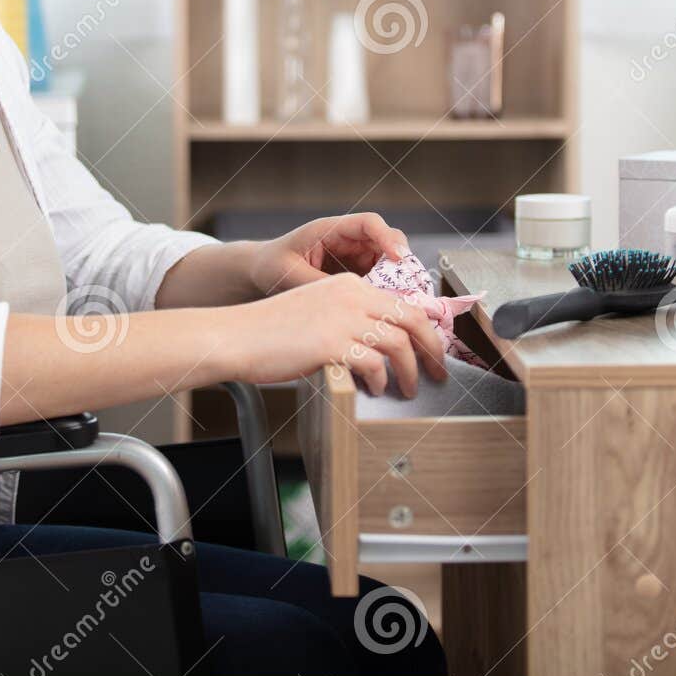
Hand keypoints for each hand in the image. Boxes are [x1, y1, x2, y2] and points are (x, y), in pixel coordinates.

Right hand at [222, 272, 446, 397]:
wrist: (237, 335)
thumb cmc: (272, 330)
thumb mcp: (317, 310)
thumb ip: (349, 317)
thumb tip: (384, 341)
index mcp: (349, 285)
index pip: (404, 303)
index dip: (426, 328)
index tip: (433, 348)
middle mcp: (351, 295)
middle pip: (412, 320)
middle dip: (431, 350)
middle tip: (438, 371)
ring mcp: (343, 318)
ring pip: (398, 344)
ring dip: (409, 371)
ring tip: (407, 388)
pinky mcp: (332, 344)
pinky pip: (373, 364)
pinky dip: (380, 381)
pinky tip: (375, 389)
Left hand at [248, 212, 409, 296]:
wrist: (263, 273)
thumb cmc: (273, 266)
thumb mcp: (291, 276)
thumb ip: (320, 284)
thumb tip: (351, 298)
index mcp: (331, 229)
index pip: (369, 223)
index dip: (388, 238)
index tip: (398, 258)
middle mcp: (350, 240)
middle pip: (389, 243)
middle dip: (402, 265)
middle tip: (409, 291)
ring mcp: (357, 257)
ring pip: (391, 265)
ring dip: (399, 284)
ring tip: (400, 307)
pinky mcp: (359, 275)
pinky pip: (383, 282)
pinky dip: (390, 296)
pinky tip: (389, 314)